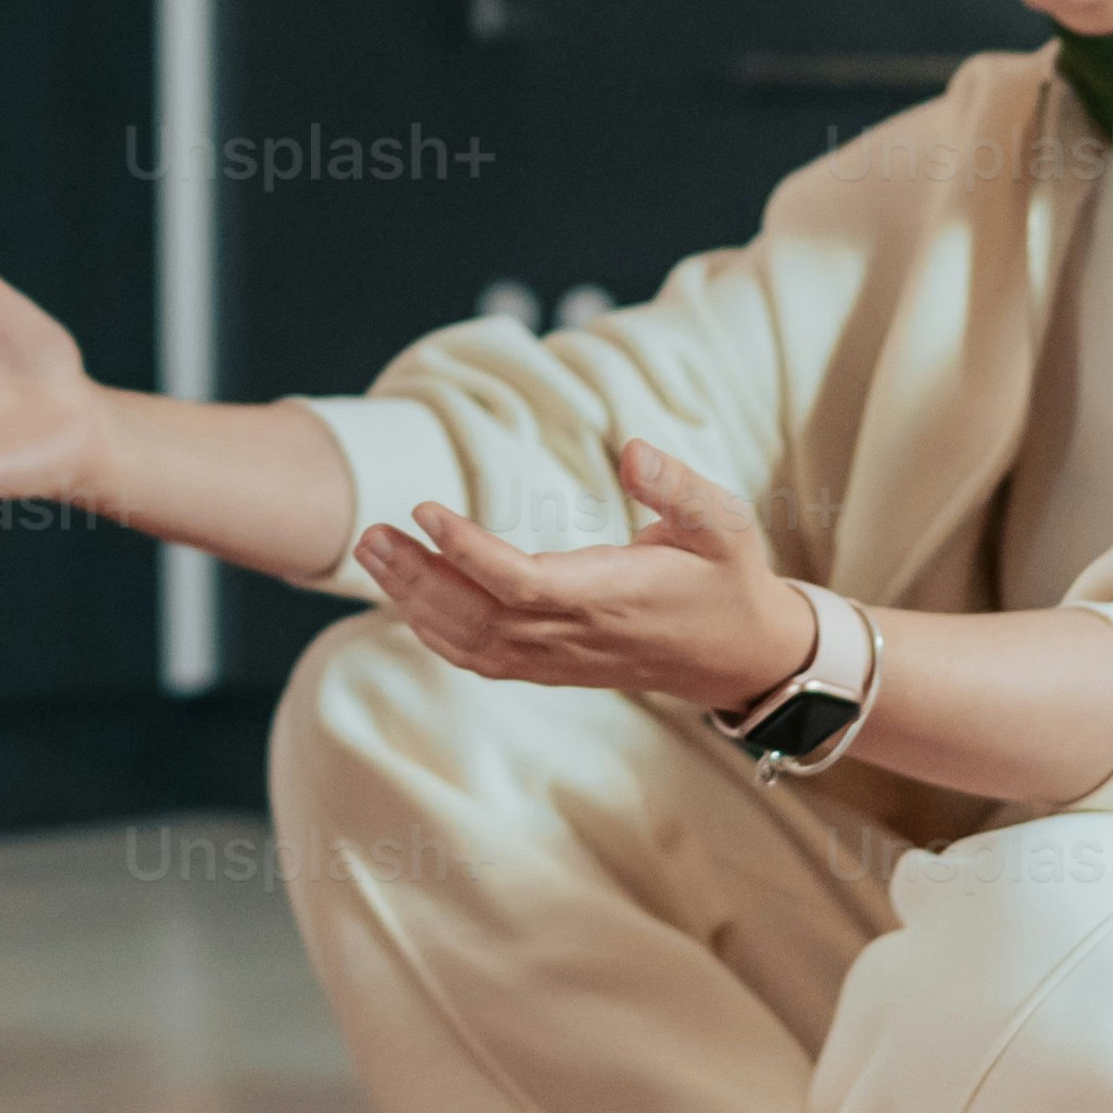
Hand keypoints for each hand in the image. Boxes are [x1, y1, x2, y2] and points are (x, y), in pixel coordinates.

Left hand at [348, 437, 814, 749]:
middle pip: (477, 616)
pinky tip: (407, 598)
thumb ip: (678, 486)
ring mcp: (560, 656)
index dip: (468, 552)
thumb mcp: (724, 522)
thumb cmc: (729, 578)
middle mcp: (576, 633)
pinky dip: (437, 632)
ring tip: (374, 550)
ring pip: (471, 641)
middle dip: (417, 576)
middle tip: (369, 532)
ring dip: (415, 600)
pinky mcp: (553, 664)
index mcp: (611, 595)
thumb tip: (631, 448)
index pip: (521, 583)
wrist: (742, 655)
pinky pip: (482, 658)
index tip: (425, 510)